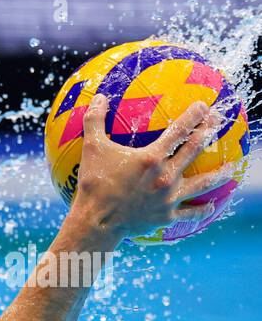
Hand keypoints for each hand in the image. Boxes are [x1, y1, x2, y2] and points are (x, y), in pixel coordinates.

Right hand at [69, 94, 234, 239]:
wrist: (95, 223)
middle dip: (209, 132)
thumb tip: (99, 97)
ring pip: (202, 183)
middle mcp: (166, 175)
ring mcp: (169, 197)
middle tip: (219, 121)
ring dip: (219, 174)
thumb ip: (95, 121)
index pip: (179, 130)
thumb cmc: (92, 185)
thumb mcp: (91, 149)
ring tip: (231, 167)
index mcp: (152, 157)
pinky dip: (201, 210)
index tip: (204, 105)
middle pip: (195, 149)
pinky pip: (189, 213)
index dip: (193, 115)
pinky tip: (211, 207)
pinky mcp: (166, 216)